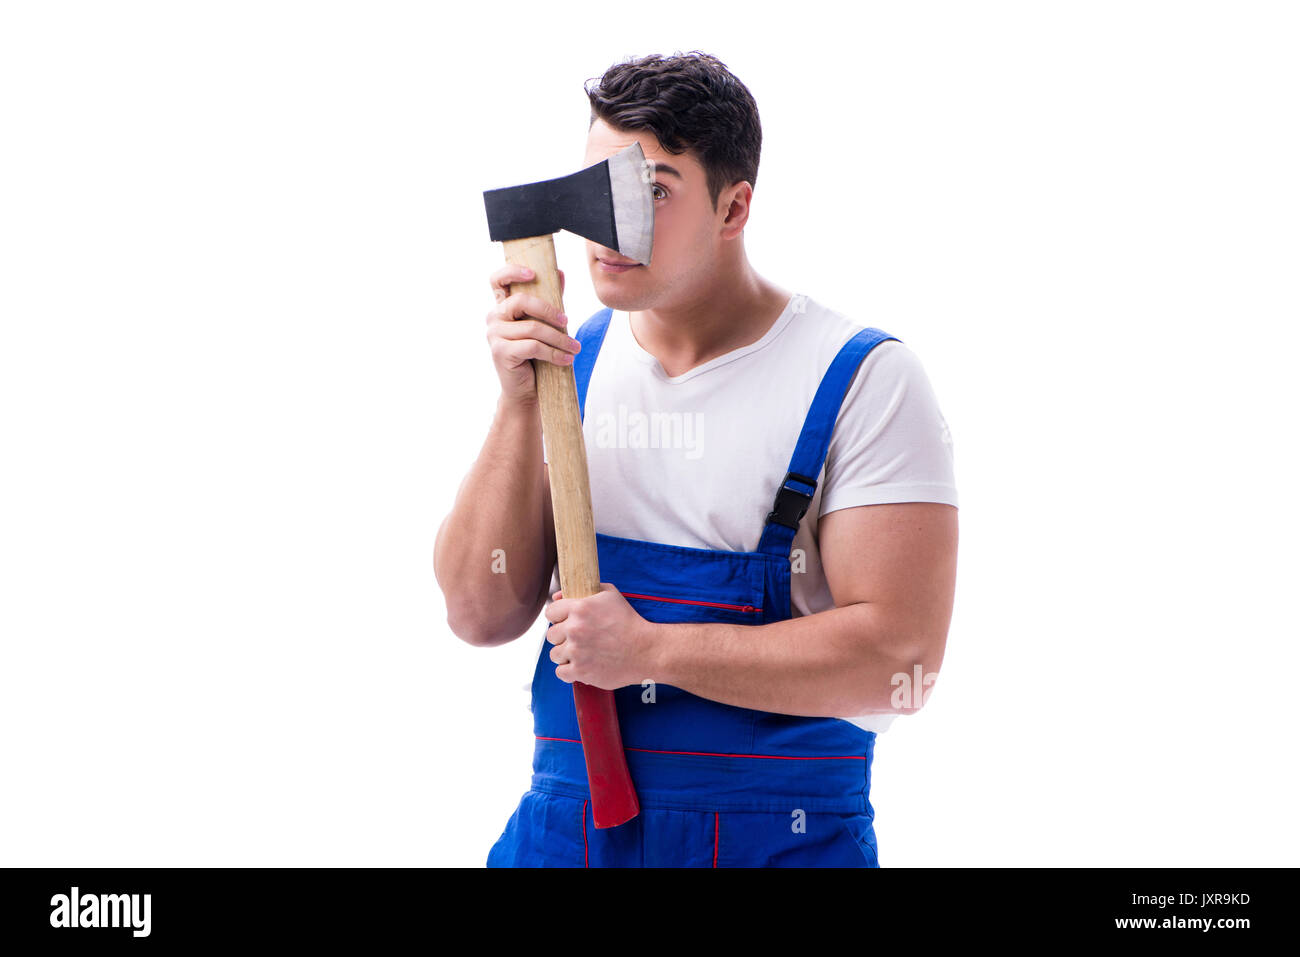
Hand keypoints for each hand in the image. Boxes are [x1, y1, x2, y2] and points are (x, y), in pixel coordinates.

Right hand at [485, 265, 578, 405]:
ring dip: (559, 339)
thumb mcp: (543, 325)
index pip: (497, 280)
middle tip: (567, 322)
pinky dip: (554, 353)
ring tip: (575, 348)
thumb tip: (559, 273)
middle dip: (550, 311)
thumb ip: (549, 300)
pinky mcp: (501, 352)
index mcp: (501, 307)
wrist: (526, 391)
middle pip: (521, 302)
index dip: (512, 272)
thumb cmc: (534, 356)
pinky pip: (533, 346)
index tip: (533, 274)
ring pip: (533, 328)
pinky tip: (567, 360)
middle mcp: (493, 318)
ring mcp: (494, 335)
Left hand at [544, 583, 655, 689]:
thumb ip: (584, 591)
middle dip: (562, 637)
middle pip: (551, 635)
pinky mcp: (580, 671)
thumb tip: (558, 597)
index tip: (566, 622)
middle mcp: (575, 629)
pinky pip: (561, 672)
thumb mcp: (610, 595)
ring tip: (581, 654)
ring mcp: (576, 652)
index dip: (558, 617)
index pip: (550, 612)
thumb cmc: (629, 621)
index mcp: (579, 608)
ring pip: (554, 655)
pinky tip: (581, 666)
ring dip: (565, 655)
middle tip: (578, 640)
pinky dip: (569, 671)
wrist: (645, 650)